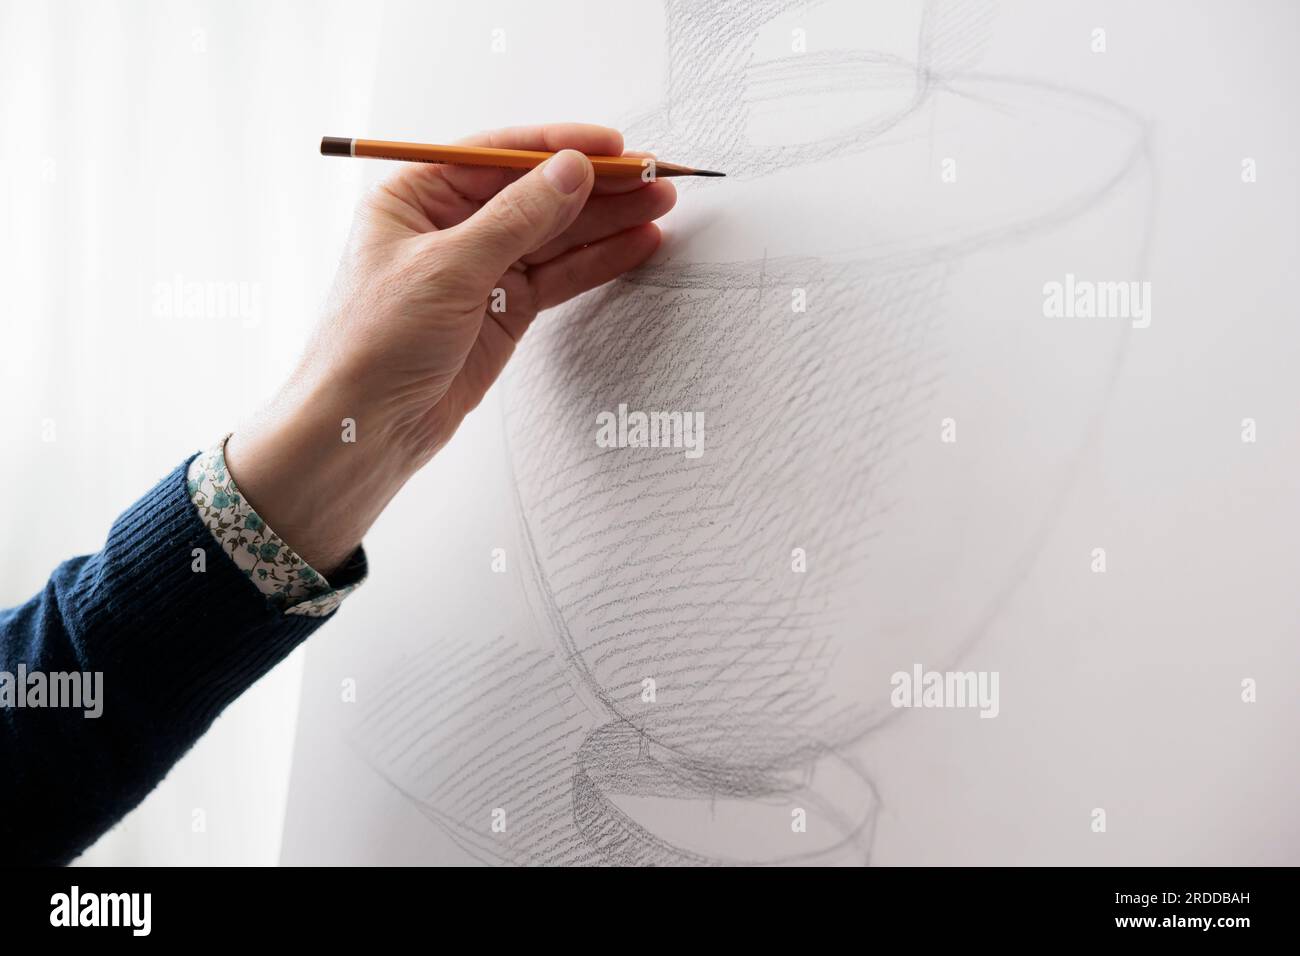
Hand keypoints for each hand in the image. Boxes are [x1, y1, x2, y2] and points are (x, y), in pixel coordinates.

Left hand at [224, 124, 676, 574]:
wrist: (363, 429)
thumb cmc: (372, 344)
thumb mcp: (446, 268)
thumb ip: (516, 219)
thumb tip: (570, 172)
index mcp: (416, 195)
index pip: (498, 156)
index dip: (558, 148)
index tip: (611, 147)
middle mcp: (450, 226)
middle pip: (535, 193)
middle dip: (595, 186)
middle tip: (650, 178)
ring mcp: (481, 270)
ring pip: (554, 235)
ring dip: (606, 222)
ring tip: (658, 207)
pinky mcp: (504, 310)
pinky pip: (559, 276)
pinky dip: (597, 262)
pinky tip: (635, 245)